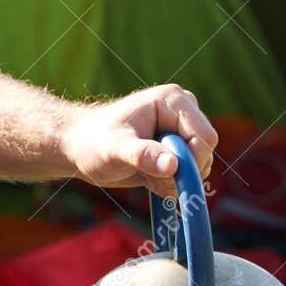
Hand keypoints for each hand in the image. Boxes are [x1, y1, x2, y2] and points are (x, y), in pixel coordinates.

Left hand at [60, 84, 217, 197]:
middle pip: (205, 152)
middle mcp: (182, 112)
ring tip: (145, 176)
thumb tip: (173, 165)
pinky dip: (171, 184)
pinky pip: (188, 174)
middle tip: (151, 179)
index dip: (193, 162)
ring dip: (175, 181)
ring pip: (199, 166)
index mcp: (173, 101)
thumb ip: (143, 156)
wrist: (79, 147)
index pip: (205, 136)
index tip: (170, 177)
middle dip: (182, 173)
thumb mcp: (115, 150)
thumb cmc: (93, 142)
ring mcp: (180, 131)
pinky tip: (148, 180)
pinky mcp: (176, 148)